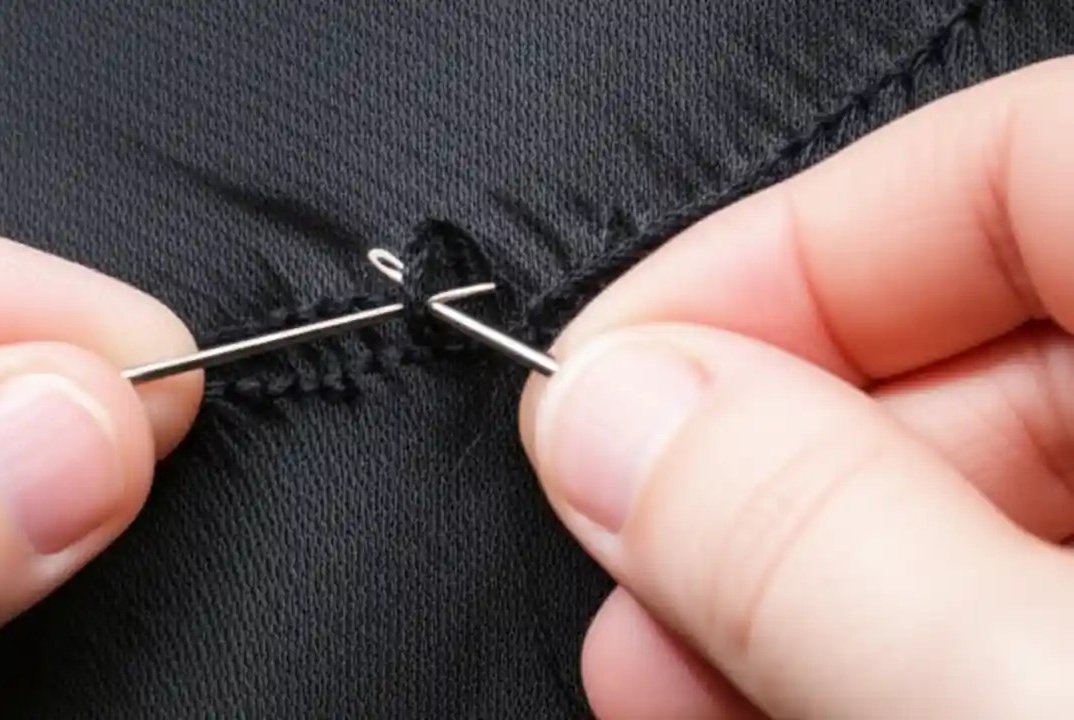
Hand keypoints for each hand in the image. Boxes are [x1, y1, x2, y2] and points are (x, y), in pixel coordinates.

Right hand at [520, 57, 1073, 718]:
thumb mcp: (1036, 700)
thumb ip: (814, 538)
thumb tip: (612, 416)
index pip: (1022, 161)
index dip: (791, 251)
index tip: (616, 373)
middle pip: (992, 334)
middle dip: (767, 451)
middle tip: (624, 544)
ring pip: (995, 489)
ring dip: (795, 568)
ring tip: (656, 660)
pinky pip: (1025, 609)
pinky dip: (883, 645)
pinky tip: (758, 693)